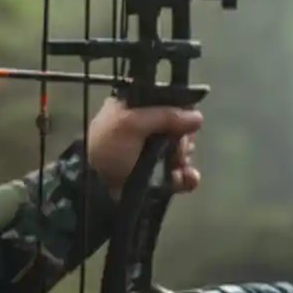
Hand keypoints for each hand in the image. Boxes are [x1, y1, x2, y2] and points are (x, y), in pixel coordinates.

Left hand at [87, 97, 203, 199]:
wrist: (95, 190)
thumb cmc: (109, 149)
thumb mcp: (130, 124)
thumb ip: (164, 115)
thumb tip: (198, 117)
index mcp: (134, 109)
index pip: (167, 103)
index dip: (180, 113)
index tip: (184, 124)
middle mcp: (144, 129)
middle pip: (178, 129)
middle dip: (183, 141)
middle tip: (177, 150)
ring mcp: (150, 153)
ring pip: (181, 151)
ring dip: (184, 160)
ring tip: (177, 167)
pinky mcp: (155, 176)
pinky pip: (180, 173)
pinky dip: (186, 177)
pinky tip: (186, 180)